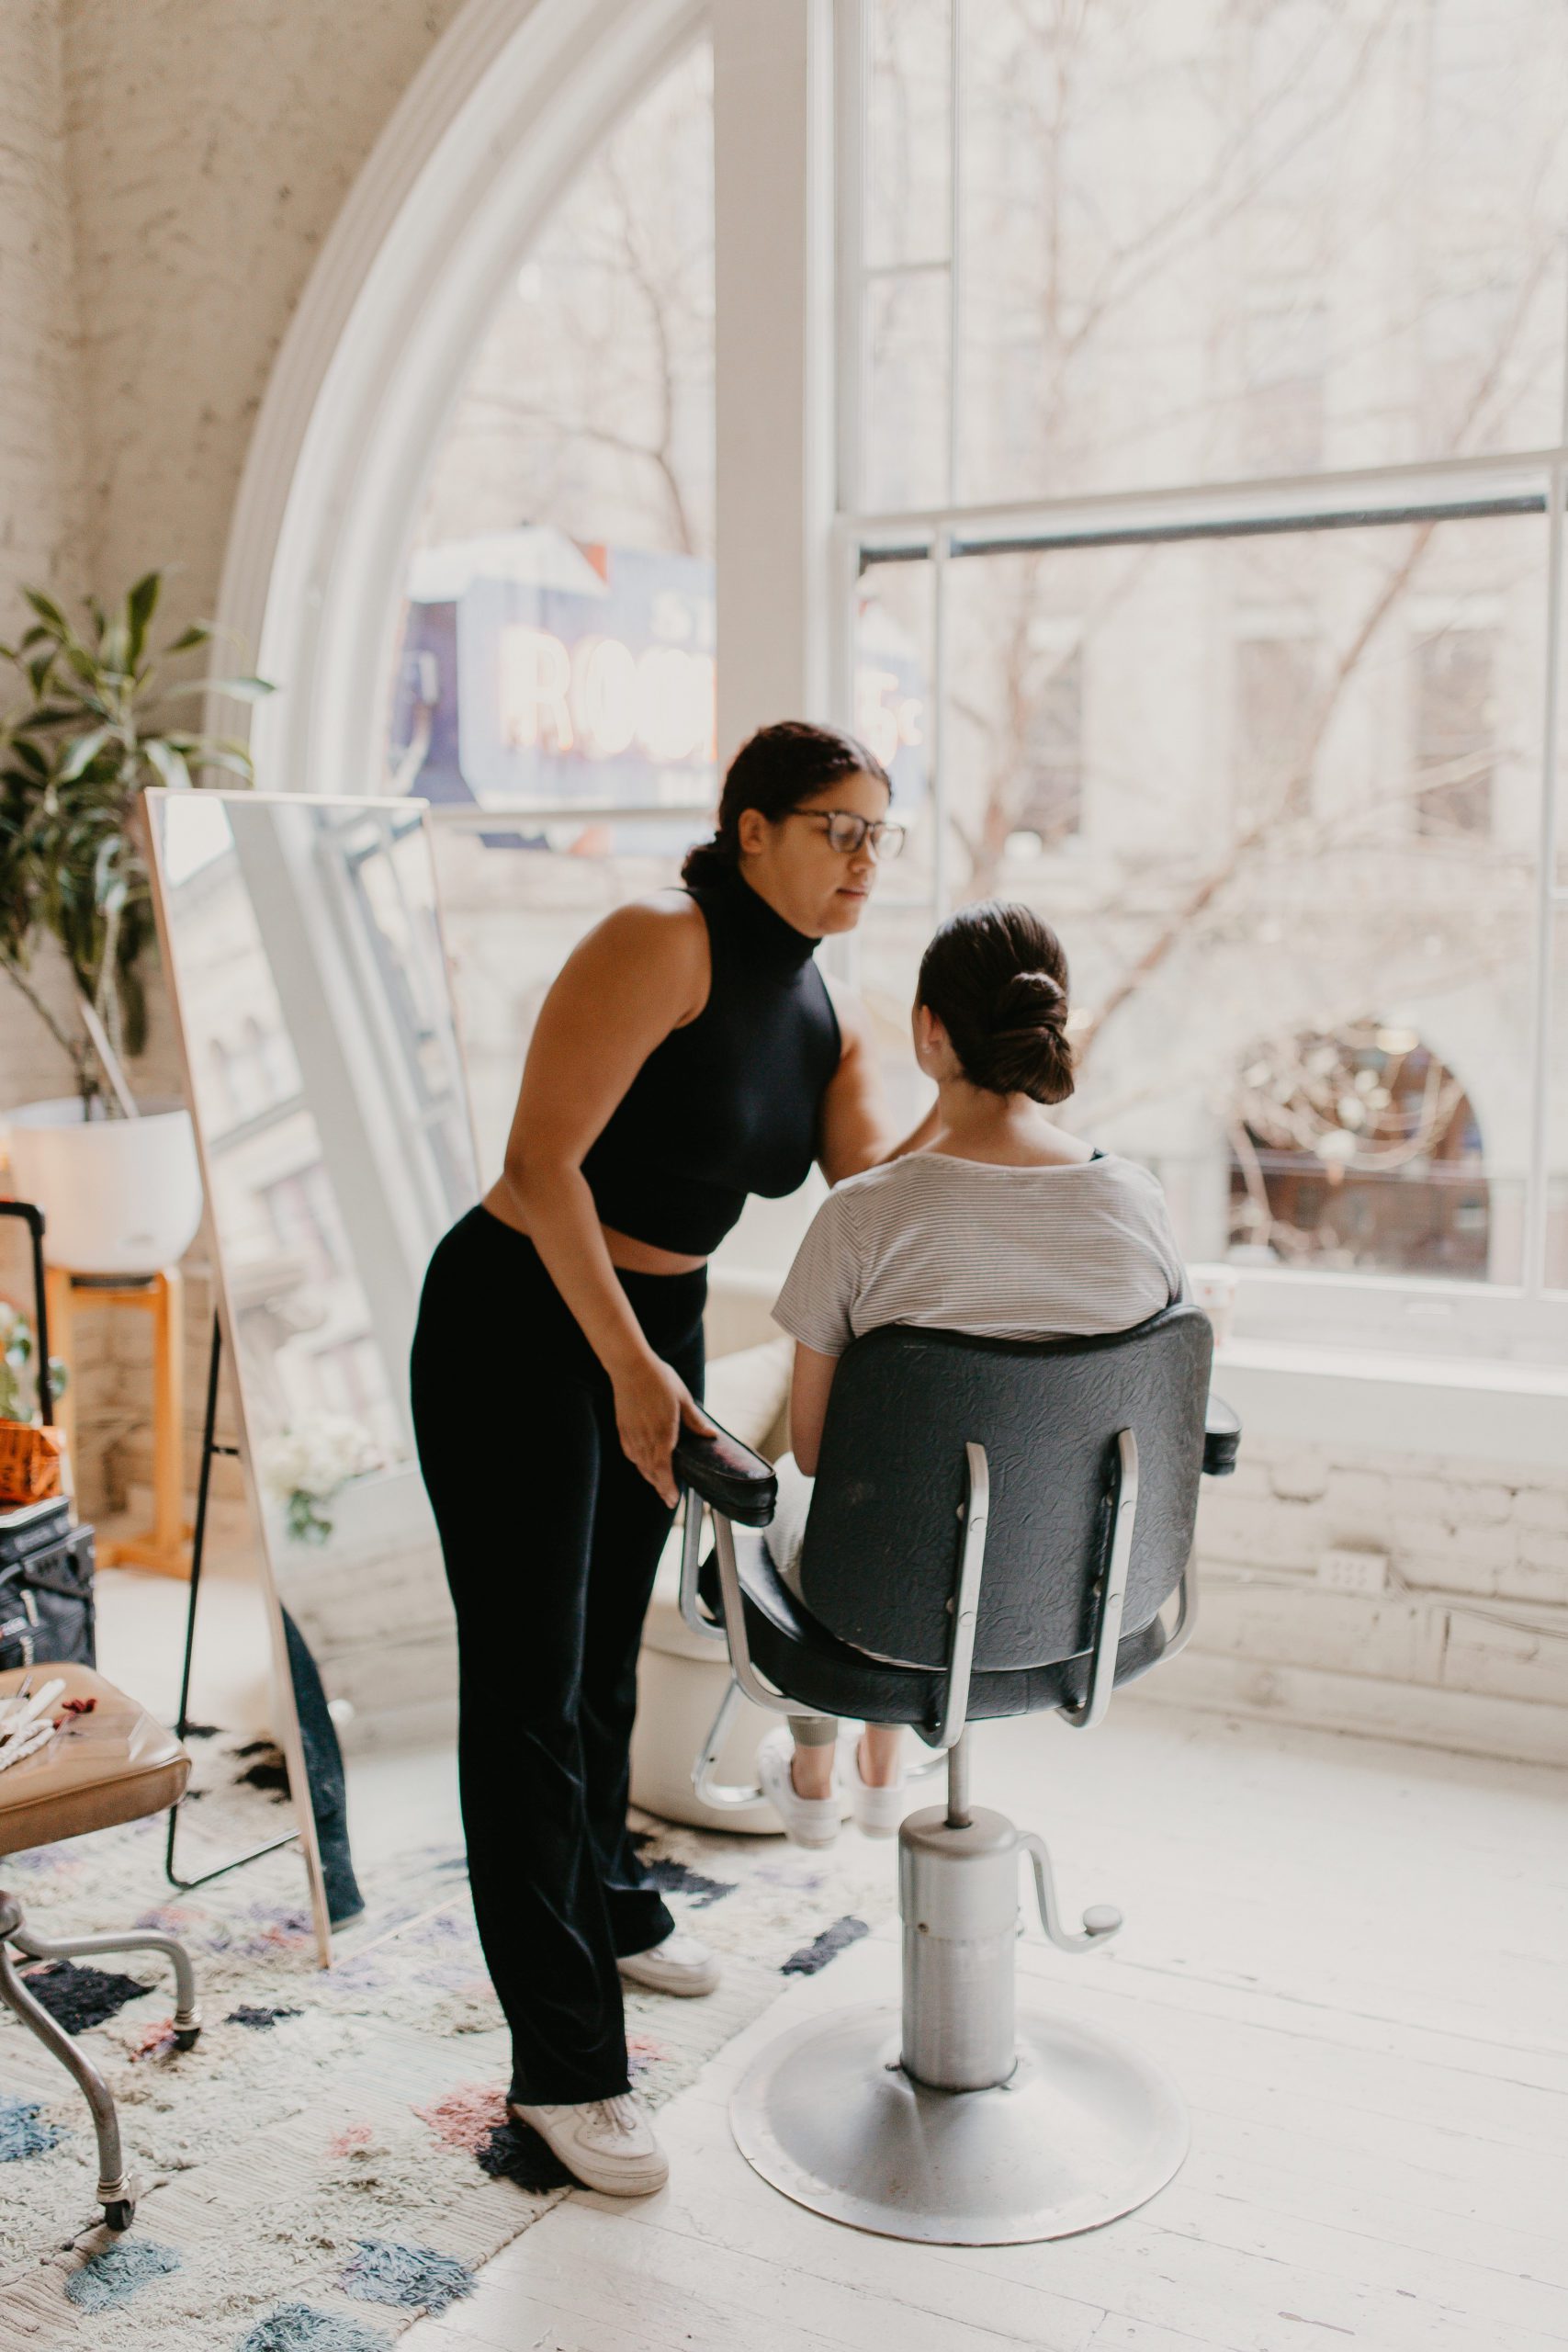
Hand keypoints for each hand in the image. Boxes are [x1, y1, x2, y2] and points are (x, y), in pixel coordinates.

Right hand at [612, 1352, 714, 1507]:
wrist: (630, 1366)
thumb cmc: (658, 1379)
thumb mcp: (683, 1398)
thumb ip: (695, 1420)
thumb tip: (710, 1435)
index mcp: (663, 1432)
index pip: (664, 1469)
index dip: (668, 1487)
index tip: (674, 1500)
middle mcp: (645, 1438)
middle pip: (651, 1472)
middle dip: (661, 1488)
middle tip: (670, 1499)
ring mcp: (632, 1434)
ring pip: (640, 1465)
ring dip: (650, 1477)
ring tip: (660, 1485)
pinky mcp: (623, 1429)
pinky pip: (631, 1454)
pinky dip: (640, 1464)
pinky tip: (644, 1464)